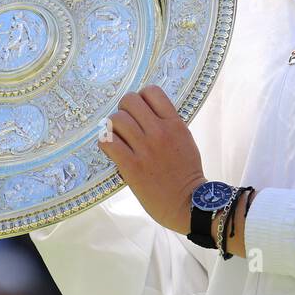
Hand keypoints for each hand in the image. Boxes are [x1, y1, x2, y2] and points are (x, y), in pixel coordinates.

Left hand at [98, 84, 204, 234]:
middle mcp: (159, 132)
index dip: (141, 97)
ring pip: (116, 119)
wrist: (189, 204)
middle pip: (130, 101)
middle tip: (125, 124)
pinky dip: (105, 142)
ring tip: (117, 138)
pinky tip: (111, 149)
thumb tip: (146, 113)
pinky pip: (108, 142)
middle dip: (124, 109)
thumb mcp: (185, 140)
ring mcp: (145, 148)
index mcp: (175, 124)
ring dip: (113, 126)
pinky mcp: (131, 166)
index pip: (152, 91)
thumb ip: (168, 124)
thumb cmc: (187, 173)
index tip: (140, 110)